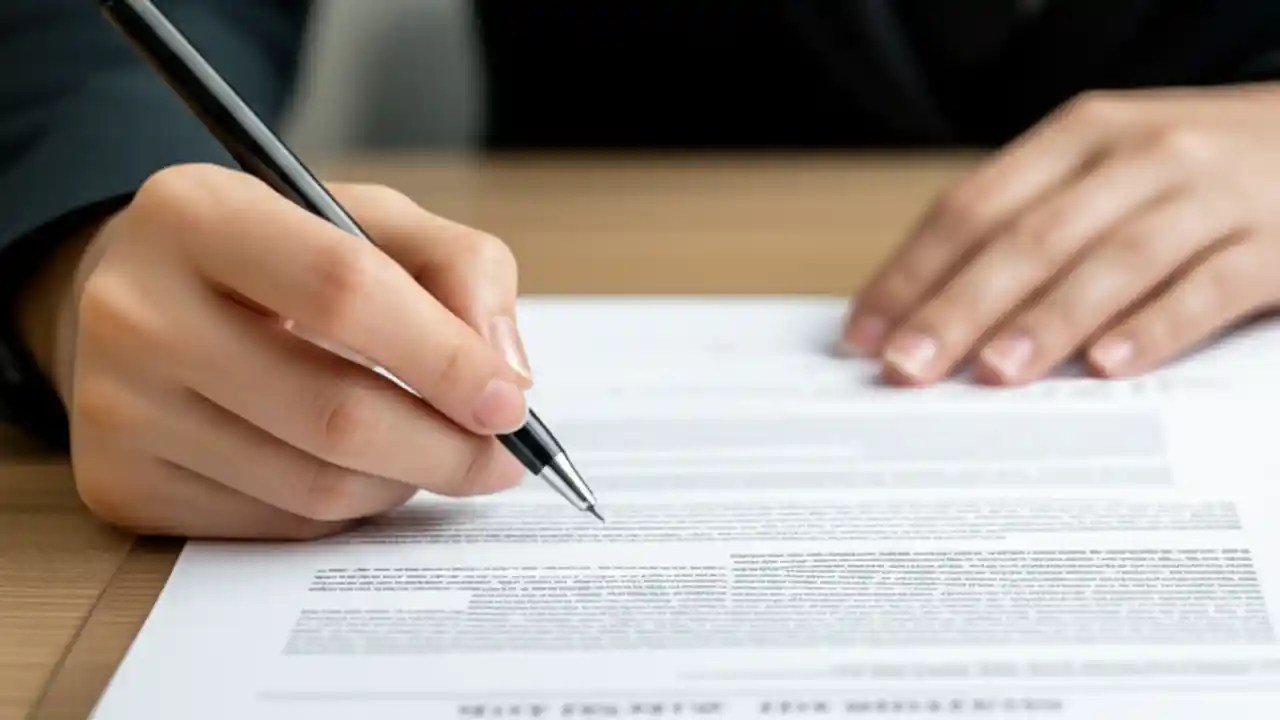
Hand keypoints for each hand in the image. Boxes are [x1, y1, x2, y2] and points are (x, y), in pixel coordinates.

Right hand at [29, 164, 532, 537]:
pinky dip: (348, 508)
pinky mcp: (121, 485)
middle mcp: (134, 310)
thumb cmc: (277, 255)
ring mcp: (118, 408)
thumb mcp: (370, 220)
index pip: (344, 290)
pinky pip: (279, 524)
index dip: (444, 356)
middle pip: (332, 412)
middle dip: (446, 448)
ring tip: (436, 454)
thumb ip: (461, 266)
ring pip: (313, 485)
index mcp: (194, 213)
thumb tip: (504, 373)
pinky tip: (361, 469)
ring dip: (404, 482)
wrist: (145, 301)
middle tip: (501, 458)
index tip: (509, 401)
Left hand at [843, 84, 1279, 384]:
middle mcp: (1138, 155)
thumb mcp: (1105, 169)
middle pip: (1030, 237)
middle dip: (958, 307)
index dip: (912, 272)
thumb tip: (930, 306)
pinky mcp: (1274, 242)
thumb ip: (1030, 222)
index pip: (973, 206)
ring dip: (1045, 321)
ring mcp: (1209, 195)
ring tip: (993, 374)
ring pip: (1112, 260)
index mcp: (1079, 136)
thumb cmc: (1189, 172)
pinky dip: (1155, 326)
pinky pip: (1207, 286)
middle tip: (907, 368)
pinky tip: (1109, 367)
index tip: (867, 333)